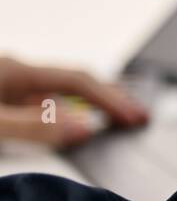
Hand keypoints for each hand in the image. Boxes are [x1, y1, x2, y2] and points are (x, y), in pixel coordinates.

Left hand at [0, 56, 148, 146]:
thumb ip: (35, 127)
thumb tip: (84, 129)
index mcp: (18, 72)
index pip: (77, 82)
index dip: (109, 99)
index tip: (133, 118)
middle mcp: (16, 73)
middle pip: (75, 83)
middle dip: (110, 98)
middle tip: (139, 116)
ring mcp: (8, 84)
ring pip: (58, 94)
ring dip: (89, 106)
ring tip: (118, 118)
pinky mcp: (1, 97)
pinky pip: (41, 102)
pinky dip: (66, 113)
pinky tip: (73, 123)